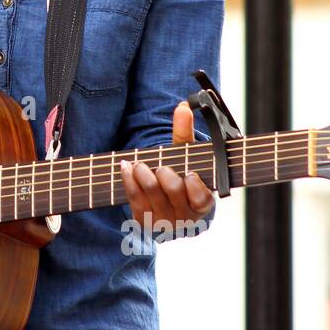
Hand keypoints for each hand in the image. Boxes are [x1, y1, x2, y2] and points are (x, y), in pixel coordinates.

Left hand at [119, 101, 215, 242]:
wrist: (165, 207)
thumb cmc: (181, 177)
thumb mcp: (186, 158)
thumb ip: (185, 134)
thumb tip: (183, 107)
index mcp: (203, 204)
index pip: (201, 197)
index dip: (193, 184)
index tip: (189, 172)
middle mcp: (185, 217)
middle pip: (173, 189)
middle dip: (164, 173)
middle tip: (159, 165)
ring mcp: (164, 222)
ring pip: (151, 192)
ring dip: (143, 173)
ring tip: (138, 164)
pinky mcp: (144, 221)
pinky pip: (134, 198)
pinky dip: (128, 179)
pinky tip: (125, 166)